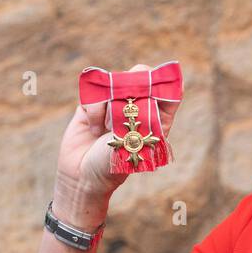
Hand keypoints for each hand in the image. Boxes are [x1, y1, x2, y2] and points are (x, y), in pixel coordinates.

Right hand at [57, 60, 180, 197]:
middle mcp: (138, 108)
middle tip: (123, 105)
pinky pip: (95, 90)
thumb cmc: (114, 166)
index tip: (152, 89)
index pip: (169, 91)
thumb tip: (147, 90)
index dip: (164, 83)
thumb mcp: (134, 142)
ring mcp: (115, 103)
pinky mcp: (94, 102)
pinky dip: (94, 108)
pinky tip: (94, 128)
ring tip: (107, 128)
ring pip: (116, 81)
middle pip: (142, 75)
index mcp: (157, 120)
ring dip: (110, 103)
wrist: (82, 177)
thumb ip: (142, 116)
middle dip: (133, 85)